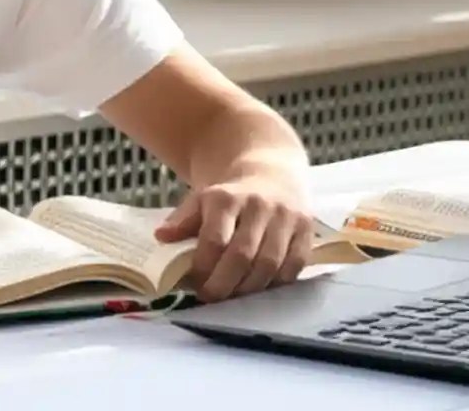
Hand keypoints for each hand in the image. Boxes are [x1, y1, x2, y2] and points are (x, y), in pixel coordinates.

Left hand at [155, 171, 313, 302]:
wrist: (270, 171)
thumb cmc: (230, 196)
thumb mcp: (201, 200)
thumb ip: (182, 220)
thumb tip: (162, 236)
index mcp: (227, 198)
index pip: (214, 240)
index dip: (203, 268)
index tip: (194, 284)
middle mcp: (259, 205)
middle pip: (242, 256)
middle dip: (224, 284)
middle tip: (211, 297)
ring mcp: (285, 216)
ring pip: (269, 264)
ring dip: (250, 288)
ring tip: (235, 295)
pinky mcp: (306, 228)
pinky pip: (295, 264)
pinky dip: (278, 281)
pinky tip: (261, 286)